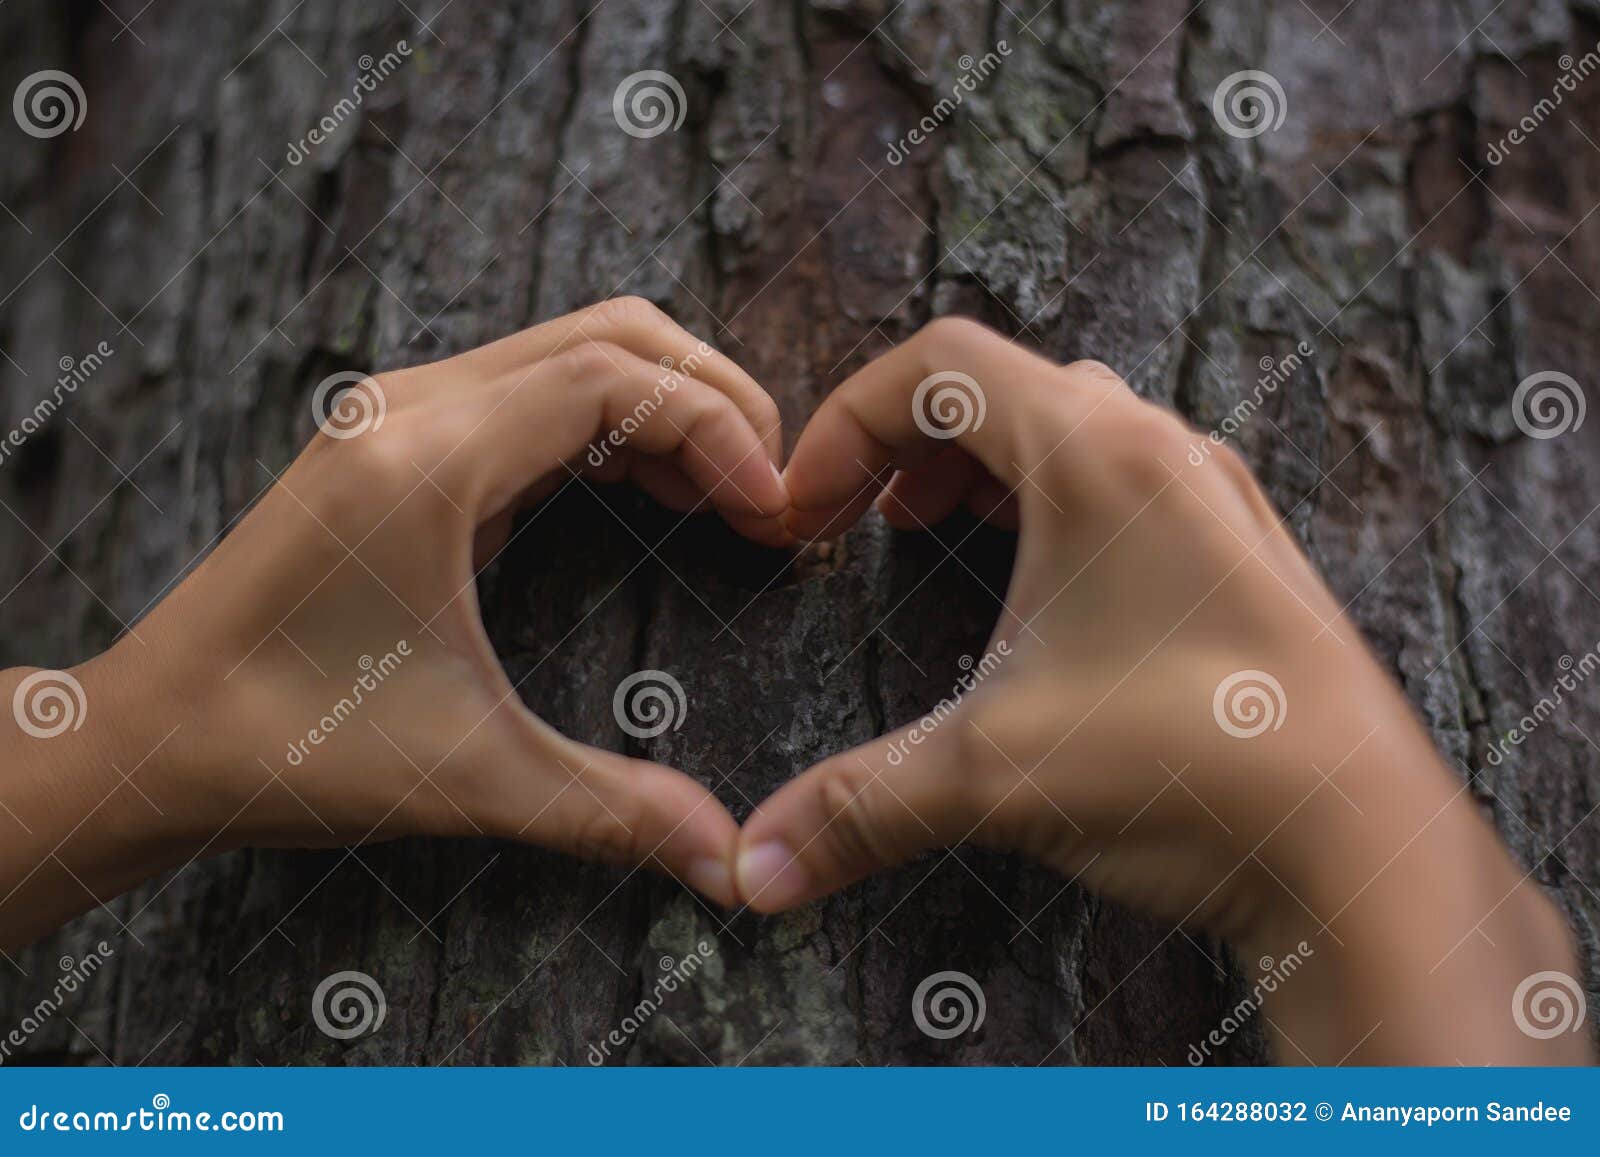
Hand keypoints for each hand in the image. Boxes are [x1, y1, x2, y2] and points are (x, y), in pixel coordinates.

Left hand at [1, 297, 785, 945]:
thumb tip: (734, 870)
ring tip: (729, 494)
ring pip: (570, 350)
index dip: (720, 430)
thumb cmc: (285, 746)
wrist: (151, 739)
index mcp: (426, 459)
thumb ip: (613, 811)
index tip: (774, 511)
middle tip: (774, 490)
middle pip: (609, 335)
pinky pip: (529, 391)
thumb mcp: (468, 777)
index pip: (616, 379)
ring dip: (665, 405)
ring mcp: (395, 416)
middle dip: (712, 399)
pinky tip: (651, 495)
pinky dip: (610, 424)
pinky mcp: (393, 444)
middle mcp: (409, 408)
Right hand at [736, 318, 1588, 1063]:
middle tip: (855, 522)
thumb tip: (751, 870)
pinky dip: (1055, 502)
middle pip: (1001, 384)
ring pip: (1075, 426)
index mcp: (1096, 454)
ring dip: (983, 467)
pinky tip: (1040, 584)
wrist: (1362, 848)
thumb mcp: (992, 776)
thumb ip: (854, 808)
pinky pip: (1132, 479)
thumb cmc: (1194, 769)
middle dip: (905, 444)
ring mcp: (1216, 498)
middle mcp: (1164, 449)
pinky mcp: (1244, 553)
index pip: (934, 364)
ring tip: (928, 533)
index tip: (802, 509)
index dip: (841, 424)